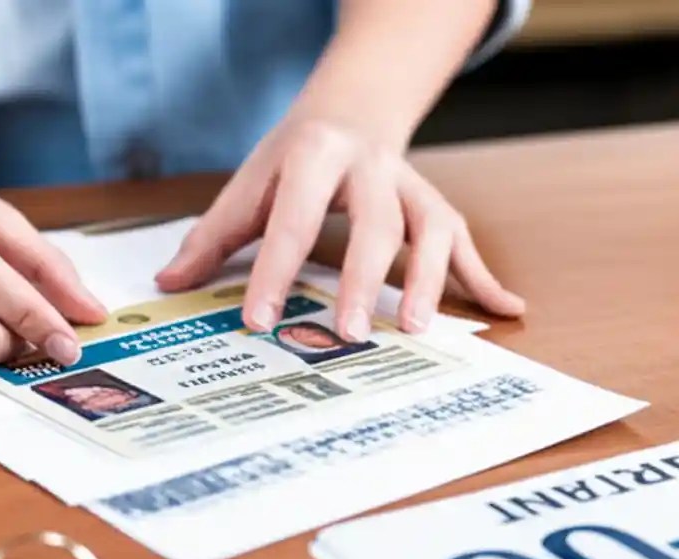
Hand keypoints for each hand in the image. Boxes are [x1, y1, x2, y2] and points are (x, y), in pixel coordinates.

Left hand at [155, 117, 524, 339]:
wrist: (355, 106)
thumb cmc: (295, 157)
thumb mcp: (250, 184)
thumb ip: (213, 236)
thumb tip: (168, 283)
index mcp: (314, 158)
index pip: (293, 221)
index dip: (273, 272)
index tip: (257, 320)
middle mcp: (372, 168)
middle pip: (376, 224)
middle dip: (365, 279)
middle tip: (351, 331)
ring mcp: (413, 186)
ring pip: (433, 230)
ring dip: (433, 281)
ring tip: (421, 330)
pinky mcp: (438, 206)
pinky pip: (467, 242)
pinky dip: (487, 278)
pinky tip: (509, 310)